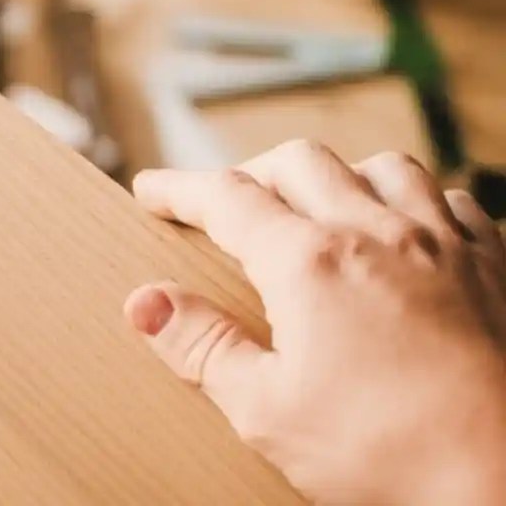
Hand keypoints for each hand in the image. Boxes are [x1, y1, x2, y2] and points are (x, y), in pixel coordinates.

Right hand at [125, 141, 505, 503]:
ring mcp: (444, 242)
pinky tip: (407, 230)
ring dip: (336, 174)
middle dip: (250, 172)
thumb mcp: (268, 410)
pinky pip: (452, 200)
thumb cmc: (390, 454)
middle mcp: (376, 232)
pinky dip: (415, 200)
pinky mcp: (496, 264)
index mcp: (309, 263)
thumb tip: (144, 302)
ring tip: (318, 203)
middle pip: (298, 162)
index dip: (179, 189)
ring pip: (381, 165)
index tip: (152, 190)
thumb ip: (202, 347)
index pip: (226, 199)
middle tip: (225, 202)